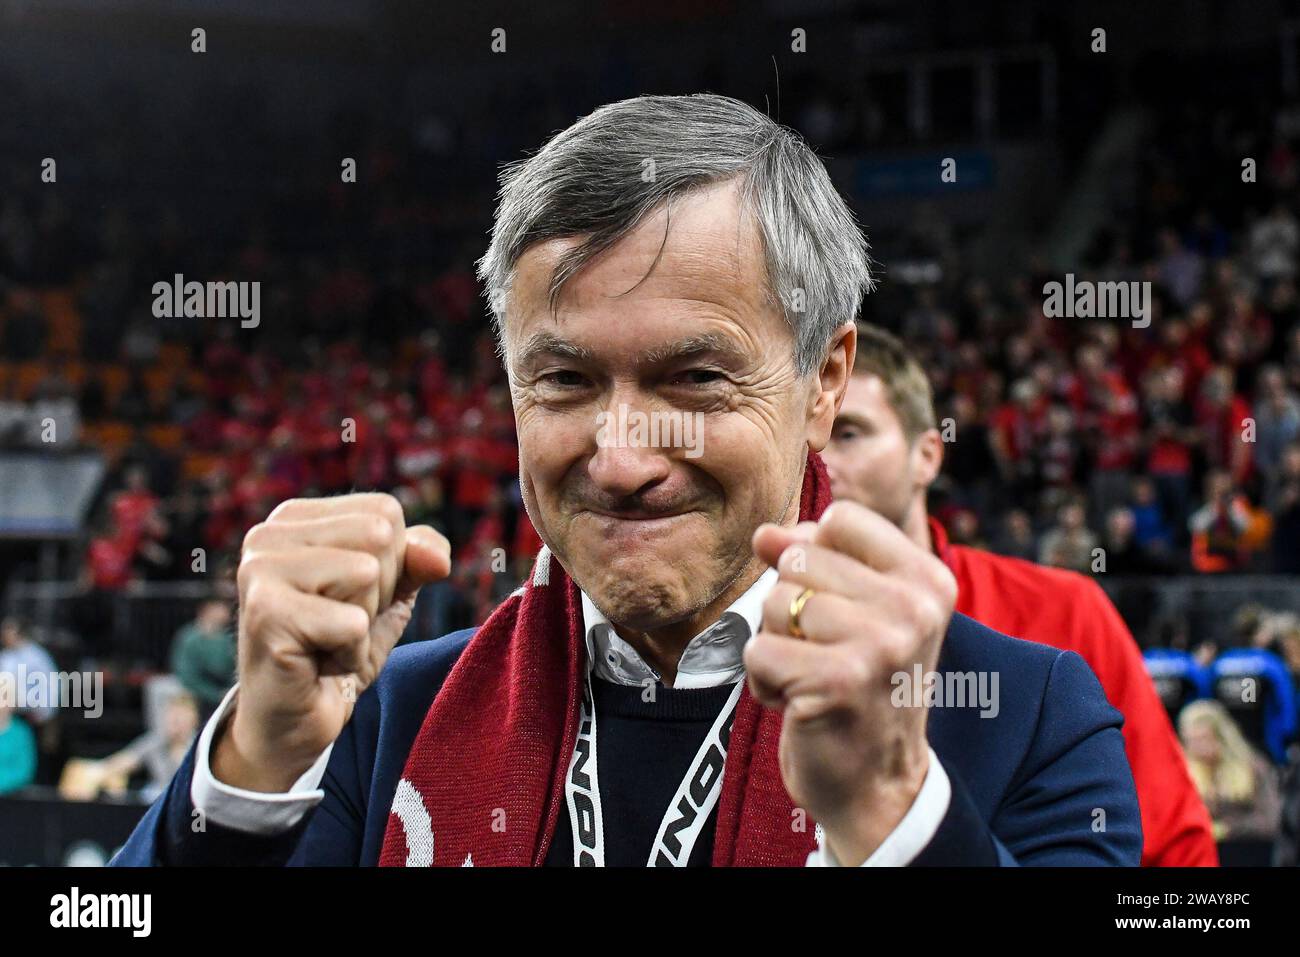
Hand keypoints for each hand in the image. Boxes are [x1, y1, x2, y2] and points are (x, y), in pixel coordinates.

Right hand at [214, 493, 450, 791]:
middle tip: (340, 626)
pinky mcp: (266, 615)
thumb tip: (438, 559)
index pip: (385, 511)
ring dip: (363, 623)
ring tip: (328, 642)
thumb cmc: (337, 649)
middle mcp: (268, 535)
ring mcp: (260, 571)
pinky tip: (319, 665)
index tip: (351, 599)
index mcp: (294, 518)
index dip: (392, 562)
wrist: (293, 724)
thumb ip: (418, 558)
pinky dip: (351, 654)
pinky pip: (352, 622)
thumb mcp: (390, 594)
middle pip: (379, 536)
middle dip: (380, 592)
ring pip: (366, 574)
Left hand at [745, 500, 955, 864]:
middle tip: (824, 654)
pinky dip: (763, 683)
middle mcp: (913, 607)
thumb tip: (764, 534)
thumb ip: (813, 561)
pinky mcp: (837, 682)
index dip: (816, 559)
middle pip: (798, 560)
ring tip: (813, 678)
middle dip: (790, 608)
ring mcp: (879, 644)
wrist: (878, 786)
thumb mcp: (854, 613)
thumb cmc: (862, 689)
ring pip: (774, 604)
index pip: (839, 520)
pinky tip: (799, 704)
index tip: (839, 608)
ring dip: (777, 647)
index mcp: (927, 578)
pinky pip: (757, 650)